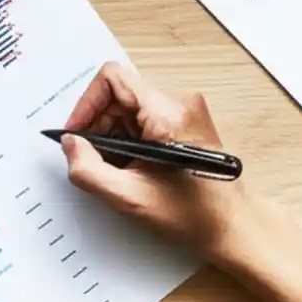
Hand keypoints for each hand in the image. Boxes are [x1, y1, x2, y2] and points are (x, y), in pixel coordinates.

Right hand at [61, 62, 250, 260]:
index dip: (86, 103)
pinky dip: (128, 137)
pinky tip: (131, 165)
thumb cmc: (193, 213)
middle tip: (93, 157)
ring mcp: (184, 109)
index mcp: (167, 114)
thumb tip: (70, 144)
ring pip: (129, 106)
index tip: (77, 131)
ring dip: (113, 134)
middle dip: (98, 124)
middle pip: (119, 94)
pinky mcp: (185, 119)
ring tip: (116, 166)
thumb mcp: (130, 197)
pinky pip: (143, 116)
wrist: (231, 223)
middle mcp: (179, 102)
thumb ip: (89, 170)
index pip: (113, 79)